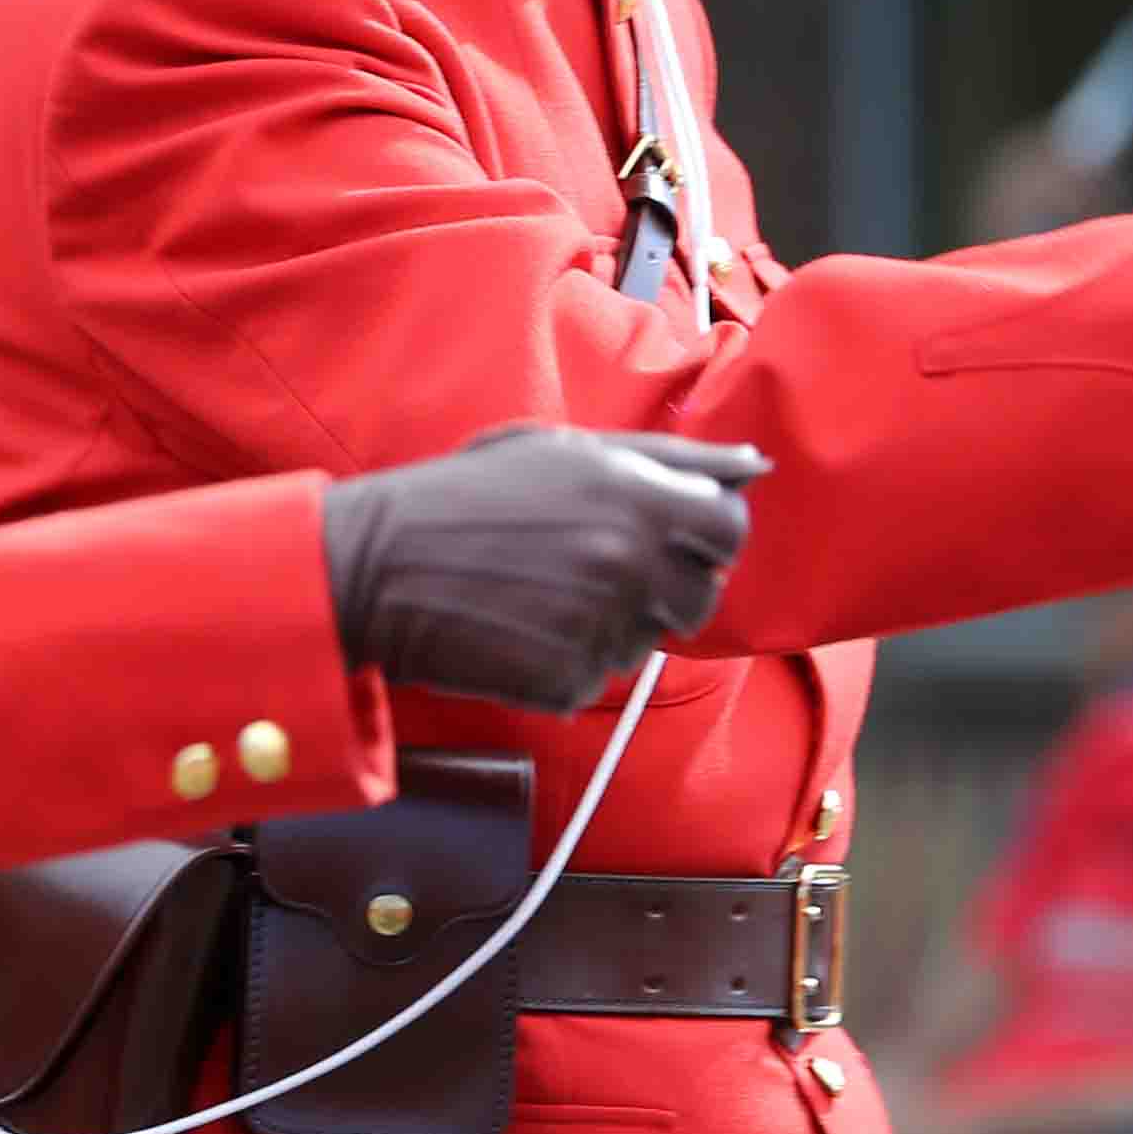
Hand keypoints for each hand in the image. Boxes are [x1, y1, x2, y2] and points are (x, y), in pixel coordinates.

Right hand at [317, 428, 766, 710]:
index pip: (729, 528)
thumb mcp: (563, 451)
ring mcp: (600, 628)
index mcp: (636, 498)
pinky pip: (595, 678)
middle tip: (591, 567)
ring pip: (644, 640)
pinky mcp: (568, 682)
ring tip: (540, 593)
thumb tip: (754, 465)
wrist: (378, 565)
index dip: (707, 535)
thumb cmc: (467, 497)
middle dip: (662, 586)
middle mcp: (629, 564)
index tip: (673, 538)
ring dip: (609, 624)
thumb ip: (670, 458)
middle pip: (699, 596)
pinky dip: (564, 661)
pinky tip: (518, 629)